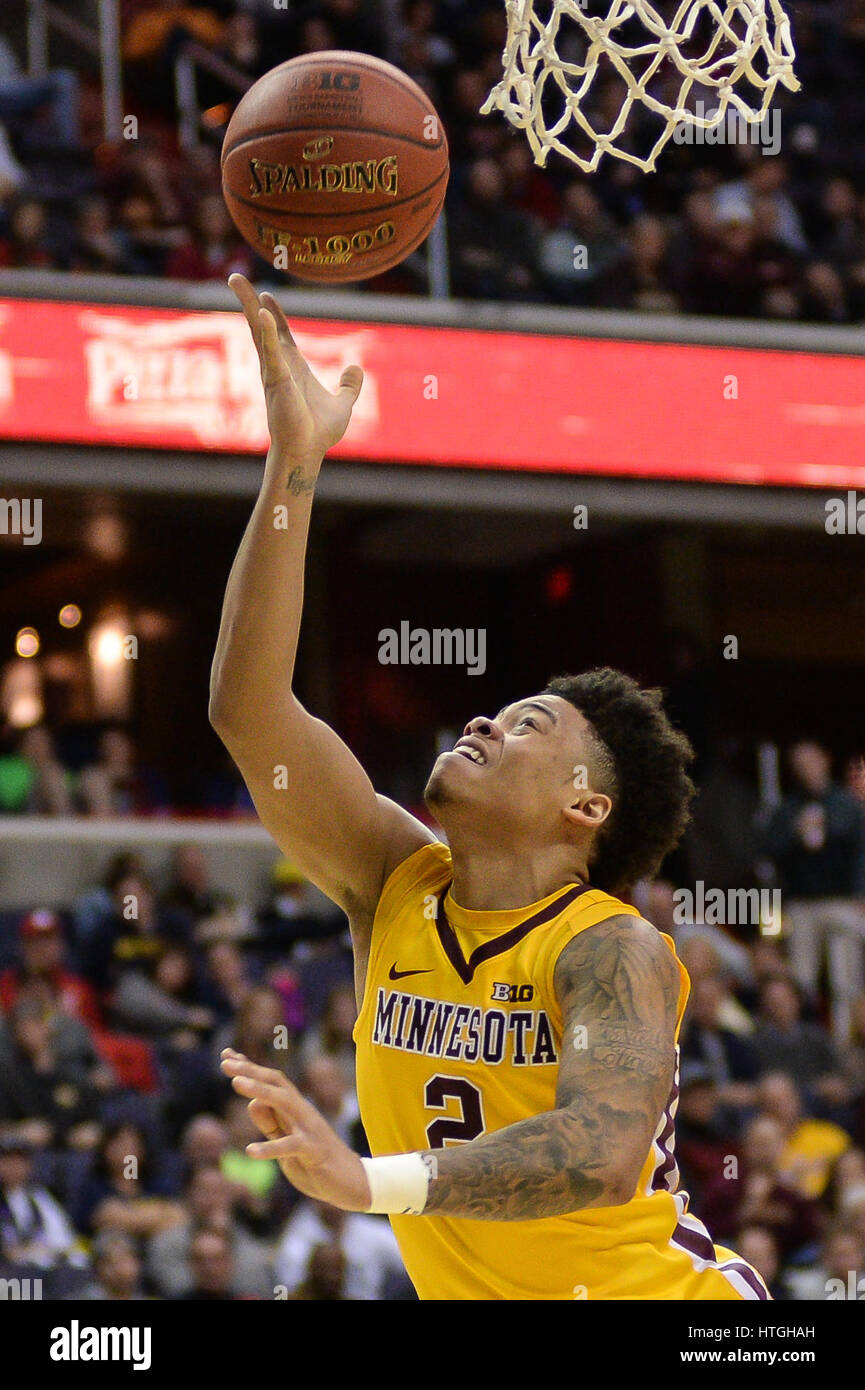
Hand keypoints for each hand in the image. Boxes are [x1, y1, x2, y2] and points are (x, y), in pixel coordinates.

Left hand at [219, 1048, 370, 1210]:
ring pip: (284, 1102)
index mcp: (295, 1108)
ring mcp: (309, 1128)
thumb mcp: (286, 1142)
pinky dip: (269, 1147)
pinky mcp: (314, 1150)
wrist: (350, 1182)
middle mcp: (302, 1111)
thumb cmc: (314, 1160)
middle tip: (225, 1062)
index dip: (249, 1067)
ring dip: (260, 1090)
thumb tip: (251, 1103)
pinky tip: (250, 1151)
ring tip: (236, 1083)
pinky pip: (290, 1145)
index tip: (227, 1054)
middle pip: (276, 1083)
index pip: (271, 1081)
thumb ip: (271, 1123)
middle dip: (250, 1070)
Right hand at [228, 274, 362, 464]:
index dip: (275, 314)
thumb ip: (349, 386)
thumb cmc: (319, 433)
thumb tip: (355, 367)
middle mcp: (278, 366)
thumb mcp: (343, 404)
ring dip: (248, 305)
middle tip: (235, 277)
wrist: (308, 452)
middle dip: (249, 301)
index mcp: (293, 368)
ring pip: (258, 331)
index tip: (267, 296)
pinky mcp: (277, 380)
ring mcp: (274, 371)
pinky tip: (261, 313)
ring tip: (237, 281)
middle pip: (261, 326)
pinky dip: (267, 331)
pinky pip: (270, 351)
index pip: (281, 334)